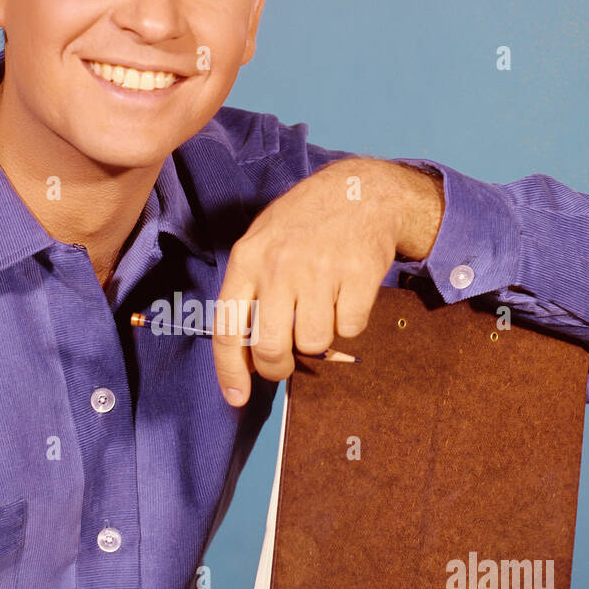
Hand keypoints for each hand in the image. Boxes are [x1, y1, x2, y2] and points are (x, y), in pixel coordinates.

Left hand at [212, 159, 443, 405]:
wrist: (360, 190)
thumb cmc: (305, 224)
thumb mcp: (263, 244)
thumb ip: (250, 293)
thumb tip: (247, 355)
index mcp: (248, 259)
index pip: (228, 328)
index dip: (230, 371)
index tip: (237, 398)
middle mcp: (280, 266)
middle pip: (270, 348)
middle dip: (278, 367)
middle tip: (286, 362)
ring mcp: (320, 270)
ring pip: (314, 343)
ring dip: (319, 339)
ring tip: (321, 309)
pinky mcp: (359, 274)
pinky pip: (350, 328)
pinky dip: (350, 322)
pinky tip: (346, 295)